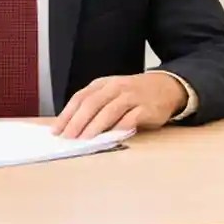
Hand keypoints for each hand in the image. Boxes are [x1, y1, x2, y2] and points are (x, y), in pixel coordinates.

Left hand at [52, 73, 186, 138]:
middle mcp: (116, 88)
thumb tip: (70, 127)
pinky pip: (131, 118)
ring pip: (109, 111)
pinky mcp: (146, 108)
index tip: (56, 131)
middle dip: (77, 122)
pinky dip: (119, 127)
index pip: (80, 98)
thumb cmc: (133, 94)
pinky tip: (110, 137)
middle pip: (92, 104)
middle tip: (67, 138)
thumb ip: (94, 107)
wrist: (166, 86)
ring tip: (84, 140)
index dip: (67, 114)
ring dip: (95, 126)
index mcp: (103, 84)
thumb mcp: (111, 94)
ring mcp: (132, 97)